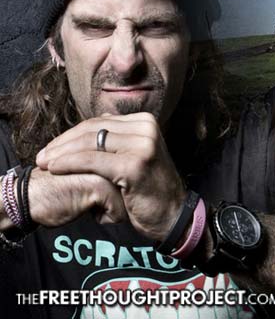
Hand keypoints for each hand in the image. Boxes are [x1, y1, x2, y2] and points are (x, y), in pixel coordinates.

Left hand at [35, 113, 186, 242]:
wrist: (172, 214)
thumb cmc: (149, 188)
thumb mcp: (136, 155)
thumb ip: (117, 140)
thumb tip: (87, 128)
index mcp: (146, 122)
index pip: (99, 122)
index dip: (71, 134)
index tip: (52, 148)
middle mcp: (147, 128)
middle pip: (93, 129)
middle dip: (63, 142)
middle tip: (41, 156)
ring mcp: (143, 145)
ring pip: (90, 142)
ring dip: (61, 153)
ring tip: (43, 163)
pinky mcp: (135, 164)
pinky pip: (92, 160)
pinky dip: (69, 163)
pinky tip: (54, 169)